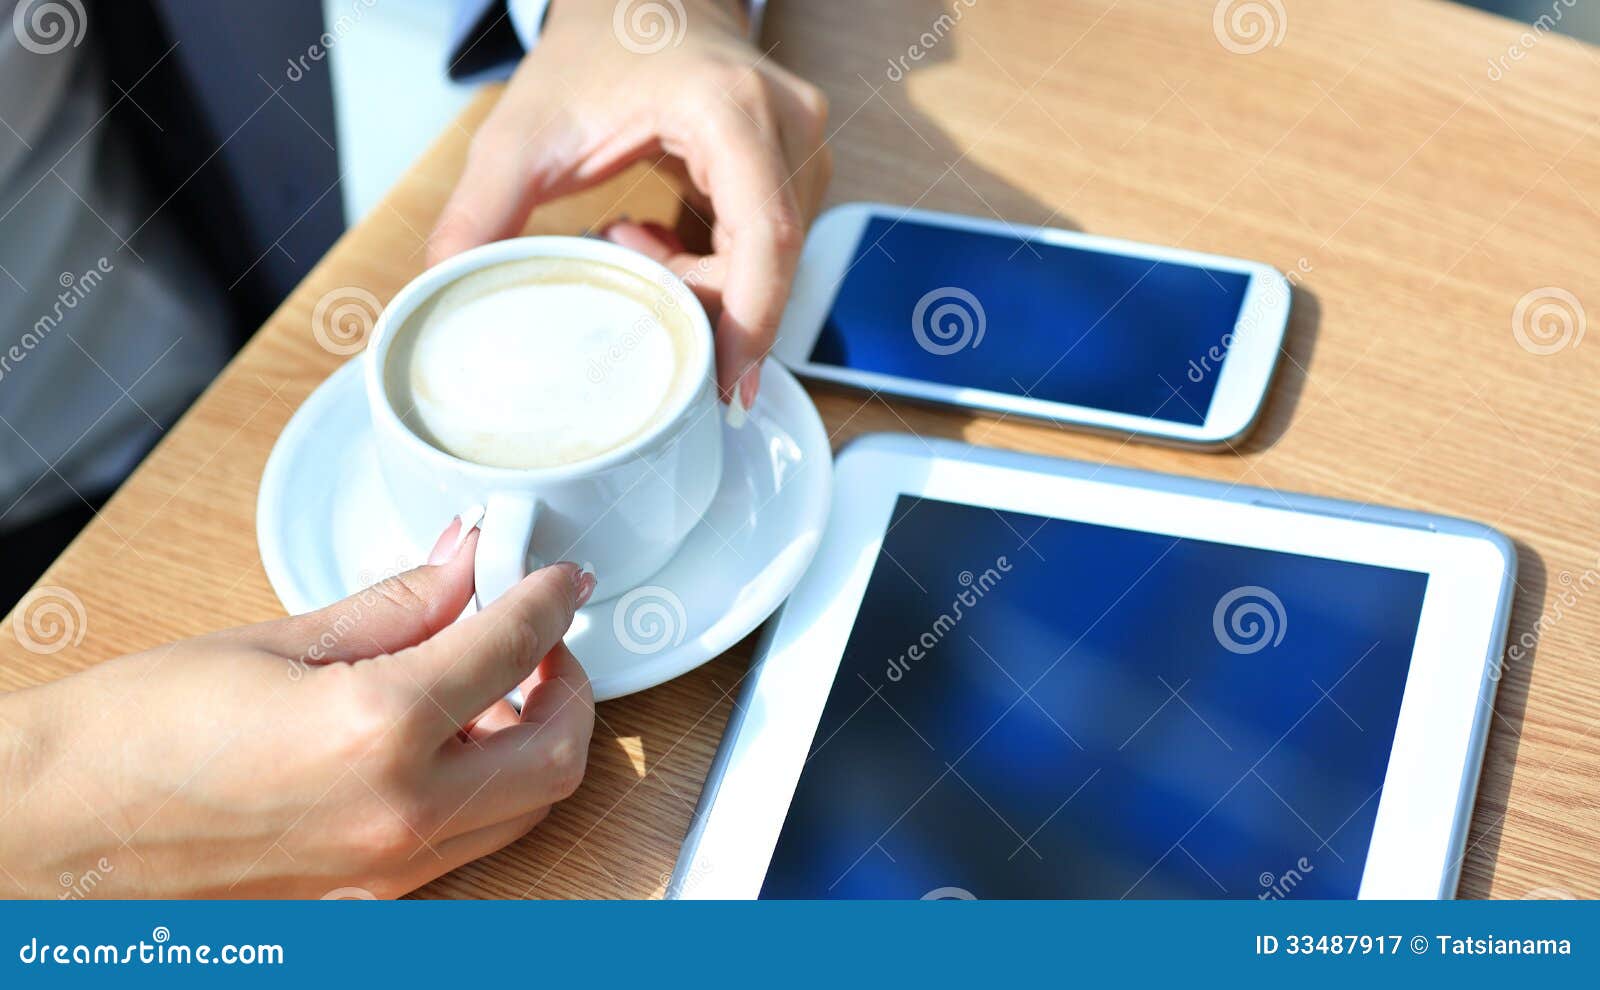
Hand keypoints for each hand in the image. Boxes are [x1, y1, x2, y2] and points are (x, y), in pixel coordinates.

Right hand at [0, 518, 596, 898]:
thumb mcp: (278, 641)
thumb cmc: (132, 736)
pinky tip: (444, 741)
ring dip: (534, 741)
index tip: (557, 577)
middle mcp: (399, 817)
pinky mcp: (368, 904)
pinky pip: (466, 843)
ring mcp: (387, 875)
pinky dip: (485, 787)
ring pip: (523, 810)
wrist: (50, 833)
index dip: (548, 598)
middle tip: (538, 638)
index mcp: (376, 733)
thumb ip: (399, 604)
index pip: (514, 649)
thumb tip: (467, 560)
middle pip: (557, 756)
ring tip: (491, 685)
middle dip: (569, 686)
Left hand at [428, 0, 831, 409]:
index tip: (726, 384)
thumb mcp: (522, 132)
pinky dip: (710, 262)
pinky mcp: (800, 166)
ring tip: (631, 239)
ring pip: (769, 264)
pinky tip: (657, 234)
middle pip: (768, 264)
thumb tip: (447, 290)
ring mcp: (804, 146)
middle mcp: (788, 126)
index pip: (765, 240)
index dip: (751, 323)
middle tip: (625, 283)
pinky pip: (766, 248)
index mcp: (729, 108)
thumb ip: (479, 213)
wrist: (640, 1)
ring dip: (699, 279)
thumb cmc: (592, 52)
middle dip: (699, 302)